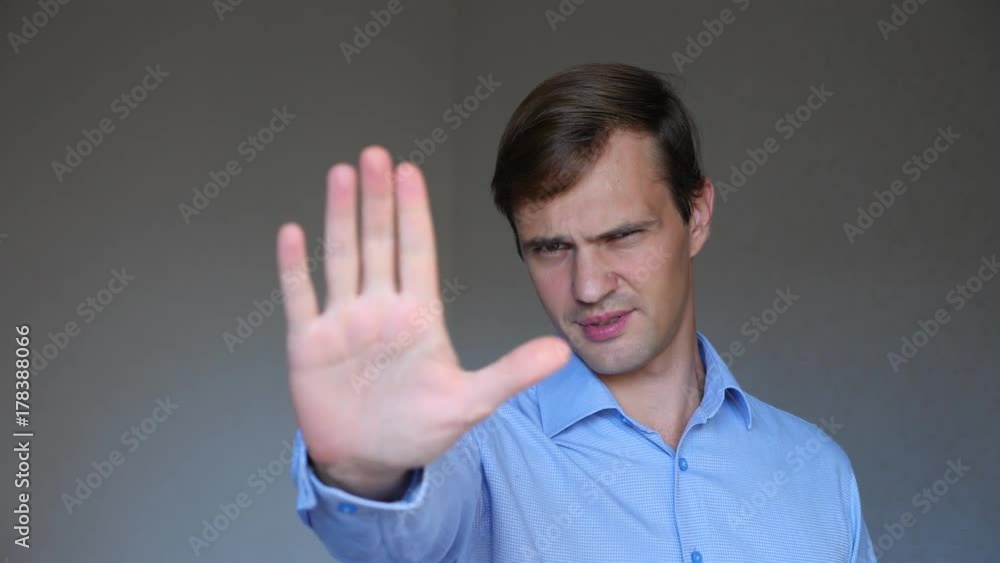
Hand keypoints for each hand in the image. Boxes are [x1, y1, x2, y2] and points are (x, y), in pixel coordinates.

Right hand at [276, 146, 569, 496]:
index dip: (413, 211)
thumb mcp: (470, 403)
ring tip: (340, 175)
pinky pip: (300, 298)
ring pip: (341, 258)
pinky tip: (291, 234)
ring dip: (340, 217)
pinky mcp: (309, 344)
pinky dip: (295, 268)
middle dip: (378, 198)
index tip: (409, 170)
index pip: (417, 251)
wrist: (369, 462)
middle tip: (374, 155)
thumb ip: (511, 373)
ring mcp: (343, 323)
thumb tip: (562, 353)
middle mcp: (379, 309)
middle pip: (379, 242)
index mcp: (417, 316)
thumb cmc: (418, 430)